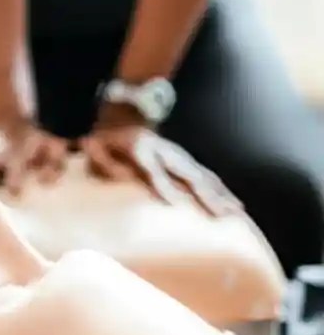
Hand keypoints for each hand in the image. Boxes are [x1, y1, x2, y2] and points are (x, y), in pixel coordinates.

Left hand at [79, 124, 239, 215]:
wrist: (123, 120)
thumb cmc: (106, 142)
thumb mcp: (97, 148)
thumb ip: (105, 163)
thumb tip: (122, 179)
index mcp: (141, 149)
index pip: (153, 170)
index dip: (164, 186)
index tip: (175, 204)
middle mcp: (166, 151)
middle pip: (189, 174)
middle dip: (206, 195)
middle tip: (221, 215)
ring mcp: (180, 155)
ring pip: (205, 176)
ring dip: (222, 195)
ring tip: (237, 213)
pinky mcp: (187, 161)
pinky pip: (209, 178)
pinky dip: (224, 192)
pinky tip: (237, 206)